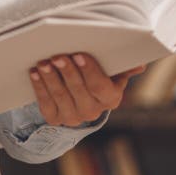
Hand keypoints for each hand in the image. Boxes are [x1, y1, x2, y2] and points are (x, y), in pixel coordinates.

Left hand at [29, 53, 145, 125]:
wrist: (80, 99)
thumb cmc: (98, 77)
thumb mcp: (113, 72)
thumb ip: (125, 68)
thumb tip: (140, 64)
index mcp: (111, 98)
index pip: (100, 86)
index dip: (89, 71)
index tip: (79, 55)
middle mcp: (93, 111)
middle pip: (78, 89)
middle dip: (67, 71)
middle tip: (57, 56)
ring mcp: (73, 117)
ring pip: (60, 95)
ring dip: (50, 78)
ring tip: (43, 62)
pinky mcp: (55, 119)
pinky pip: (45, 103)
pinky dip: (39, 86)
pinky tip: (34, 73)